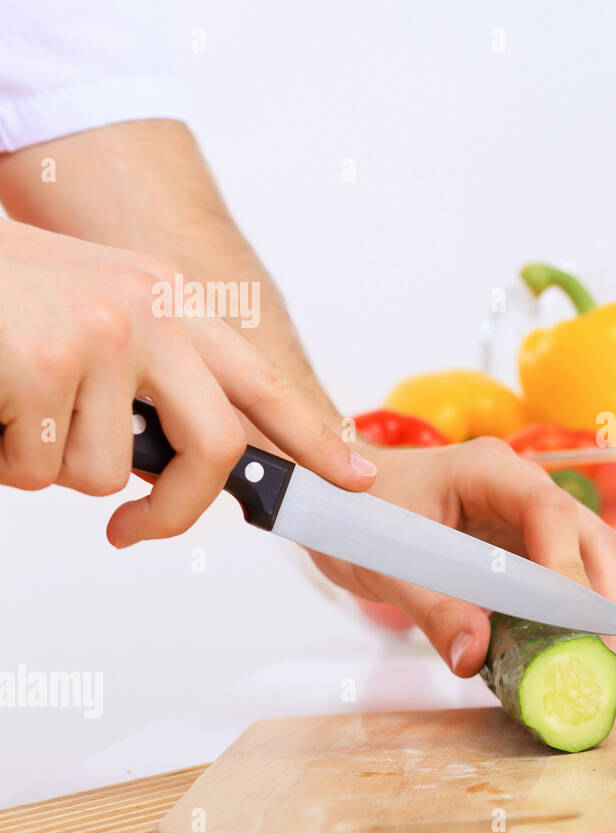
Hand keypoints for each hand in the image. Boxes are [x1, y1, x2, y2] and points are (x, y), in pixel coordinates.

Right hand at [0, 220, 377, 543]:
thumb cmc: (5, 293)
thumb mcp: (98, 316)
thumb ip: (150, 380)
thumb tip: (176, 468)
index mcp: (170, 305)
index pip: (262, 382)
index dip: (312, 438)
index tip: (353, 477)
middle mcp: (150, 316)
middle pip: (213, 449)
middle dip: (174, 510)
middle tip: (131, 530)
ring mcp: (101, 338)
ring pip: (102, 473)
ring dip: (45, 461)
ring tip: (12, 404)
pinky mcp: (44, 366)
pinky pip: (34, 470)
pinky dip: (1, 457)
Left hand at [307, 439, 615, 676]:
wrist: (341, 499)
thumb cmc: (360, 514)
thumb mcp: (385, 565)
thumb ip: (431, 608)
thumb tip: (473, 656)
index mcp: (487, 470)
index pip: (549, 511)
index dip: (569, 569)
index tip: (575, 624)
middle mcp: (521, 487)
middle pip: (590, 535)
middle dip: (605, 599)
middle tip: (605, 660)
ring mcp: (529, 517)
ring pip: (590, 556)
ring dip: (598, 611)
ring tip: (596, 667)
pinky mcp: (526, 547)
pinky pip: (565, 578)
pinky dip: (573, 618)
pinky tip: (569, 656)